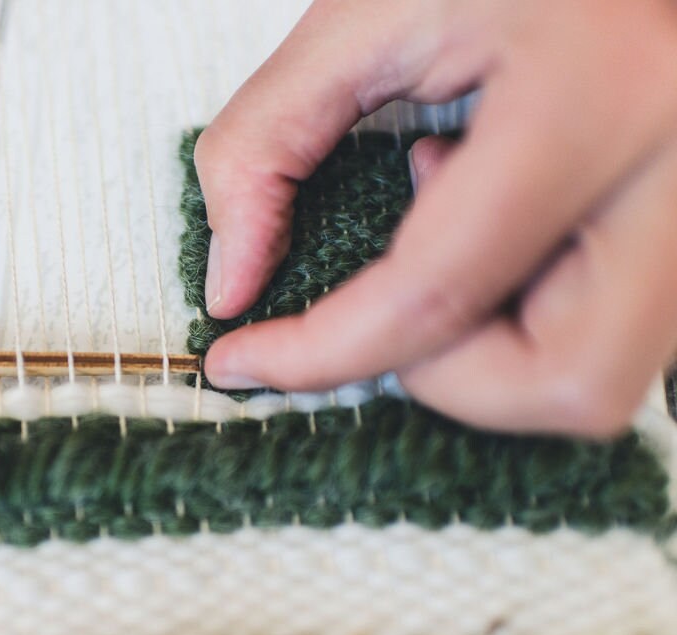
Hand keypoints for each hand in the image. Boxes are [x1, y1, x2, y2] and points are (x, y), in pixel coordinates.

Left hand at [195, 0, 676, 436]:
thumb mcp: (360, 18)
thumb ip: (266, 144)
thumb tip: (232, 286)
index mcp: (594, 97)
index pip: (437, 290)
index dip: (320, 354)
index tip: (242, 362)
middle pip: (567, 382)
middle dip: (444, 377)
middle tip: (387, 299)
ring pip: (603, 382)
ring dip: (491, 353)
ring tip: (457, 230)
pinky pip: (617, 339)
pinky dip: (530, 323)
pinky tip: (507, 229)